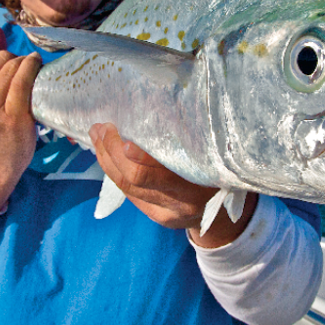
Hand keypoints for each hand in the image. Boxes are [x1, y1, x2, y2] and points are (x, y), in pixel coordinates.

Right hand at [0, 26, 41, 210]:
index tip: (7, 67)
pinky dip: (34, 70)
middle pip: (3, 57)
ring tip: (30, 80)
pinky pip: (24, 80)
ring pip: (15, 66)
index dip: (2, 54)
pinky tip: (38, 71)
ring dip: (28, 67)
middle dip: (16, 62)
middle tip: (22, 77)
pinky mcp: (12, 115)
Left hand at [89, 123, 257, 247]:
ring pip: (125, 186)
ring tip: (97, 135)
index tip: (124, 136)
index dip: (136, 157)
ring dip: (106, 158)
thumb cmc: (221, 170)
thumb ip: (191, 140)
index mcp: (199, 185)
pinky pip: (128, 193)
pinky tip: (105, 153)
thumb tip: (161, 108)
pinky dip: (113, 170)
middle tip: (101, 127)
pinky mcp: (156, 216)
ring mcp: (165, 213)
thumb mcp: (214, 155)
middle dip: (111, 151)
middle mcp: (180, 203)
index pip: (158, 175)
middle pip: (134, 179)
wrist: (227, 213)